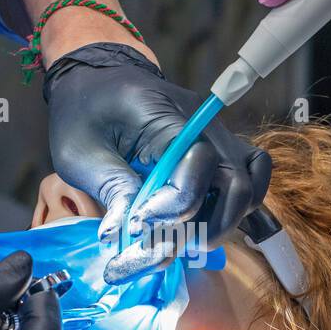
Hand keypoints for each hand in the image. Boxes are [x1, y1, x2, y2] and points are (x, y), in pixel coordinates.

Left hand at [43, 43, 271, 283]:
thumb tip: (122, 235)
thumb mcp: (80, 152)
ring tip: (185, 243)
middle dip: (205, 226)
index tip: (139, 227)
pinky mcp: (220, 149)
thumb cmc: (85, 112)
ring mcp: (217, 136)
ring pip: (249, 186)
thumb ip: (111, 190)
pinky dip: (236, 208)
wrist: (96, 81)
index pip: (197, 162)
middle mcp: (204, 125)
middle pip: (234, 181)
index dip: (175, 204)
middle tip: (165, 248)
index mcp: (165, 116)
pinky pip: (251, 179)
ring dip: (223, 223)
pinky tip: (204, 227)